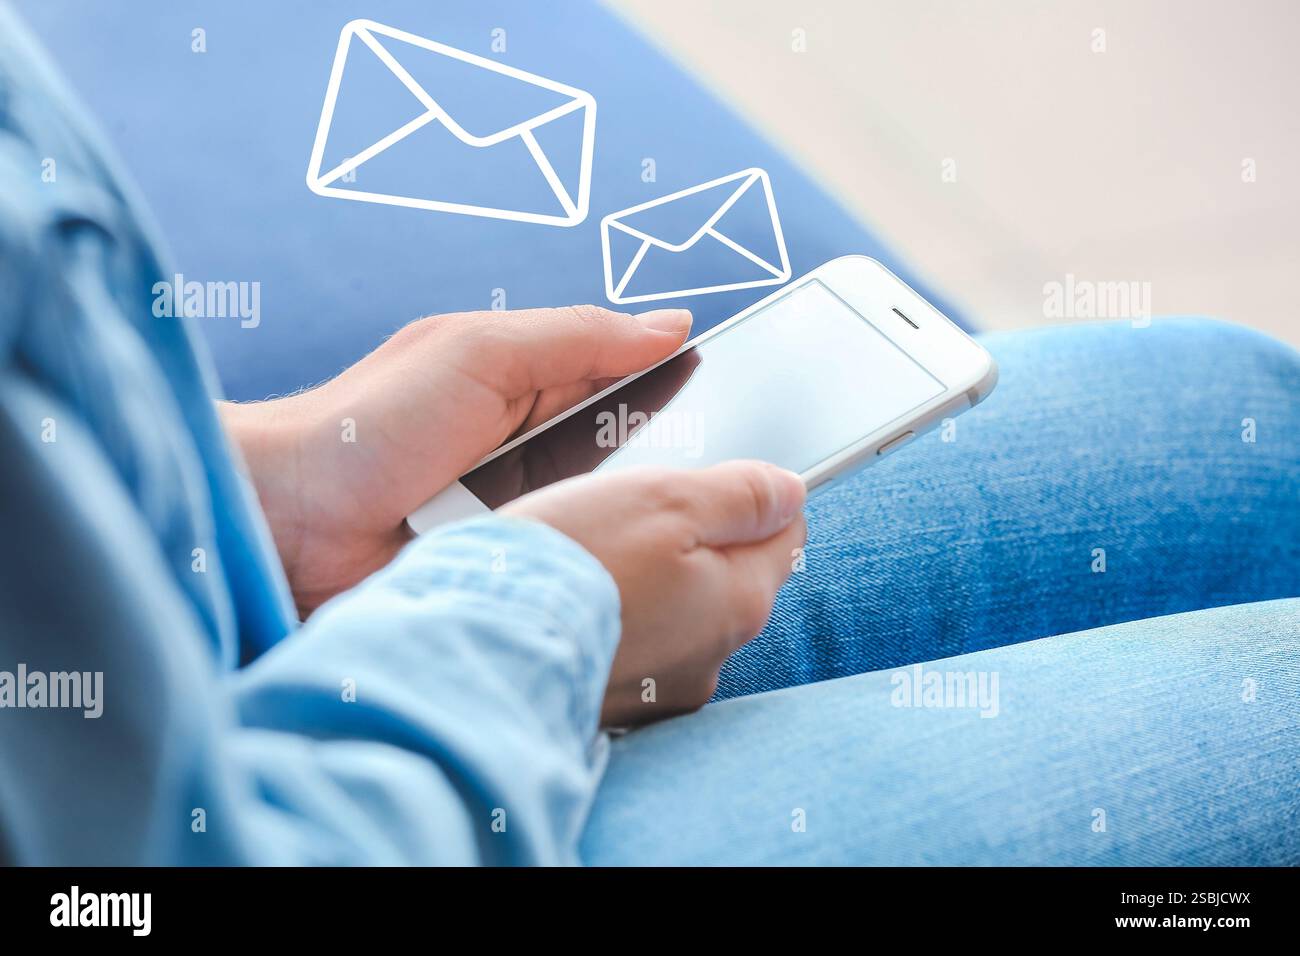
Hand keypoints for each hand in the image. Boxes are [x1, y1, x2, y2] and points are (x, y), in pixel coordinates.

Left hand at [221, 305, 690, 613]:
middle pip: (628, 452)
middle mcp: (531, 447)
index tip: (743, 396)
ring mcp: (522, 512)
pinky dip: (590, 560)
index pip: (627, 377)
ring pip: (607, 514)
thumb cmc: (367, 425)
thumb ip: (578, 338)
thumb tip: (674, 324)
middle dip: (667, 461)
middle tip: (726, 468)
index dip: (680, 384)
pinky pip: (571, 561)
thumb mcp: (480, 354)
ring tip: (685, 524)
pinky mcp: (510, 567)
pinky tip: (629, 565)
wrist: (286, 525)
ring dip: (629, 518)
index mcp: (526, 381)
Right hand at [504, 461, 806, 725]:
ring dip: (646, 586)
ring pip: (675, 614)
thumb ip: (740, 494)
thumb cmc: (570, 566)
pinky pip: (631, 650)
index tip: (699, 491)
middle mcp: (714, 657)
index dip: (746, 500)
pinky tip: (573, 611)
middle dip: (689, 543)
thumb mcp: (664, 499)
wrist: (484, 646)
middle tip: (624, 524)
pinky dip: (612, 626)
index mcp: (739, 602)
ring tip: (587, 568)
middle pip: (728, 577)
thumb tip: (789, 490)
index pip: (787, 535)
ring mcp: (665, 691)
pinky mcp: (617, 708)